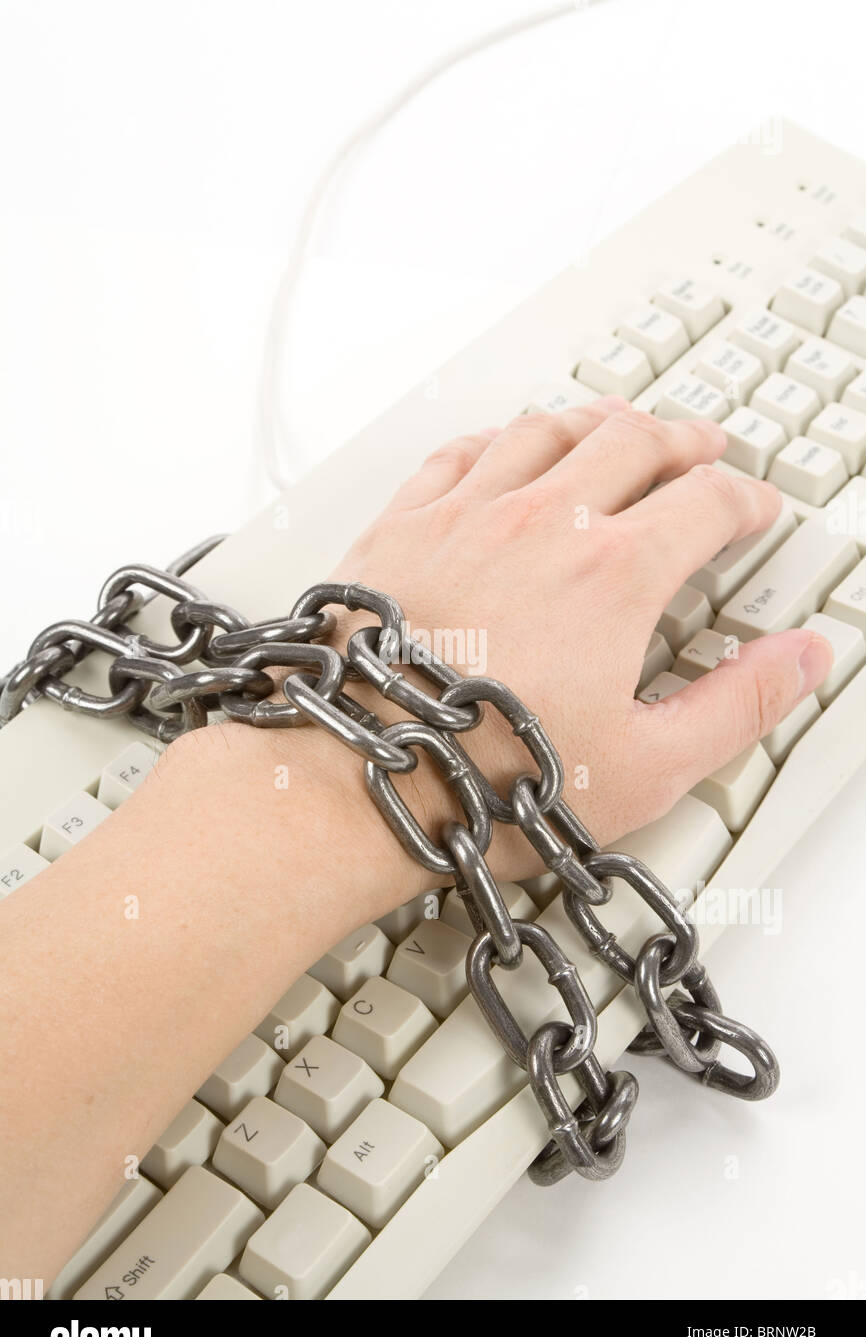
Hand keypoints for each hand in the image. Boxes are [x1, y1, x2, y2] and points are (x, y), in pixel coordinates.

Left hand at [327, 397, 831, 858]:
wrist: (362, 773)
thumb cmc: (491, 778)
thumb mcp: (648, 767)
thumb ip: (736, 704)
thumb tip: (799, 658)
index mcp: (614, 574)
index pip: (706, 502)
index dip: (745, 498)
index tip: (754, 509)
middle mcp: (544, 523)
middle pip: (633, 443)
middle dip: (682, 440)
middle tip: (703, 447)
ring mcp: (467, 516)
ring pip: (546, 430)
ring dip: (596, 421)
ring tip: (619, 422)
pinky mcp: (403, 527)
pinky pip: (459, 452)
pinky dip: (498, 437)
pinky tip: (504, 443)